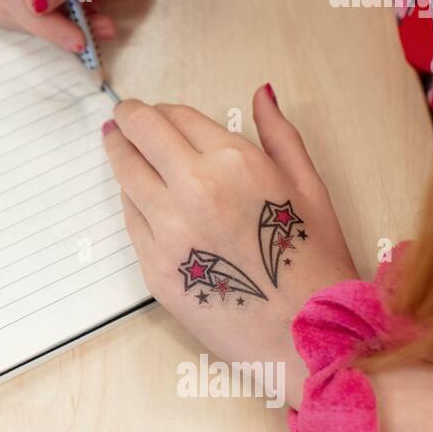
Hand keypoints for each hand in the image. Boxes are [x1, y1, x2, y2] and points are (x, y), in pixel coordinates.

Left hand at [102, 86, 359, 407]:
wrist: (306, 338)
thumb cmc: (316, 263)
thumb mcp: (310, 187)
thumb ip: (279, 135)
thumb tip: (260, 93)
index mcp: (235, 162)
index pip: (177, 116)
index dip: (163, 110)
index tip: (158, 112)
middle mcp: (194, 189)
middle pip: (141, 134)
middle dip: (129, 119)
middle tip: (124, 117)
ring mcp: (167, 229)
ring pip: (125, 173)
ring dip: (118, 152)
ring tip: (117, 144)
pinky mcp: (152, 266)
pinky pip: (129, 218)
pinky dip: (130, 199)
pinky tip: (136, 194)